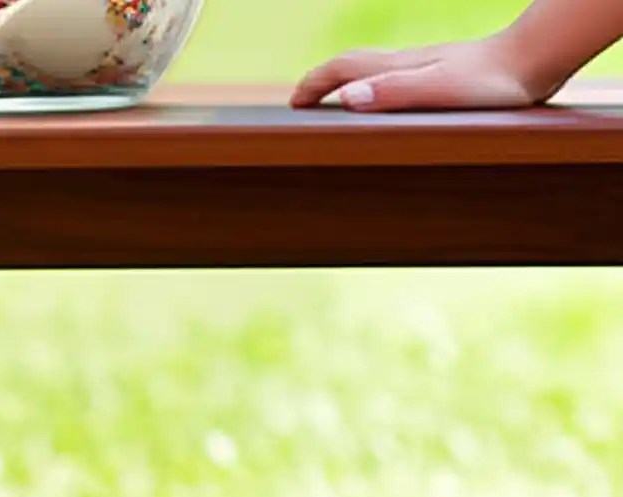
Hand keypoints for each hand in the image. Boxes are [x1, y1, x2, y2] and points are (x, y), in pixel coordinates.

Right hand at [290, 34, 560, 112]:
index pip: (341, 69)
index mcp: (398, 67)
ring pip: (372, 70)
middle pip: (351, 65)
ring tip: (335, 103)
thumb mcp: (439, 91)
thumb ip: (394, 93)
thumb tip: (348, 99)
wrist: (536, 58)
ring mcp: (425, 66)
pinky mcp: (444, 73)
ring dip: (346, 83)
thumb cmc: (493, 82)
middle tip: (303, 102)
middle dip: (322, 81)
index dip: (313, 85)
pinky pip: (394, 78)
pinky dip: (375, 87)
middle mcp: (407, 62)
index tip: (293, 104)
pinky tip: (389, 101)